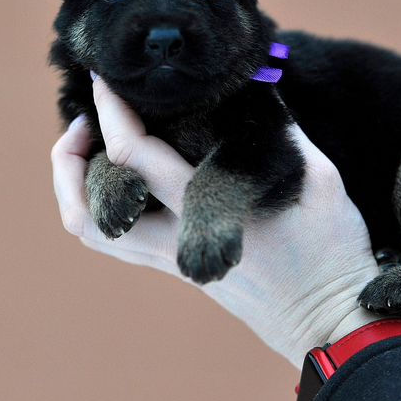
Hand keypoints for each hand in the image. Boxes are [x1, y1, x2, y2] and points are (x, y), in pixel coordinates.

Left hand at [51, 77, 383, 365]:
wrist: (329, 321)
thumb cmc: (330, 250)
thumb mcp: (317, 177)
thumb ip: (280, 129)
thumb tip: (251, 86)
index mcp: (208, 211)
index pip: (135, 157)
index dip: (111, 113)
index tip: (104, 79)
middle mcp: (176, 242)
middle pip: (90, 209)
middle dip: (70, 157)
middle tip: (84, 119)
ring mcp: (173, 263)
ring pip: (95, 233)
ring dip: (76, 187)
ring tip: (91, 147)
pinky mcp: (178, 270)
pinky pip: (118, 241)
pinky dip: (103, 206)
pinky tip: (127, 179)